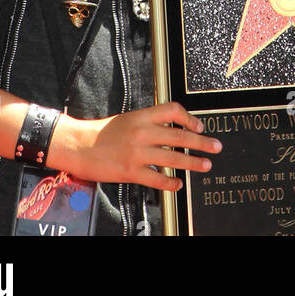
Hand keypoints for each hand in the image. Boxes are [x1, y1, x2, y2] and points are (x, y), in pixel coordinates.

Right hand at [62, 102, 221, 190]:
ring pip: (173, 158)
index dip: (190, 119)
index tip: (200, 126)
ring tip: (205, 165)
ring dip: (192, 163)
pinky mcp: (131, 171)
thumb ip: (148, 122)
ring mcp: (137, 152)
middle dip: (201, 142)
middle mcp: (142, 132)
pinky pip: (157, 178)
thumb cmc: (101, 132)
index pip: (173, 111)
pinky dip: (171, 182)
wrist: (79, 146)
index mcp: (141, 115)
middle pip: (179, 136)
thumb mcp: (127, 119)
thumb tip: (171, 128)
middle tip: (215, 146)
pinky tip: (178, 184)